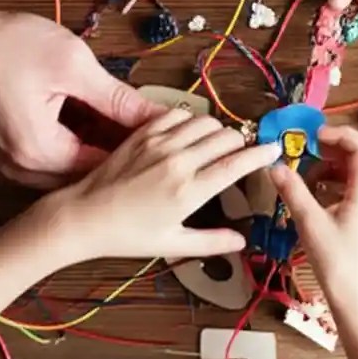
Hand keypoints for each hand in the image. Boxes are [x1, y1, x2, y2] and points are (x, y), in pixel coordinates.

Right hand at [0, 7, 163, 188]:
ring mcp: (7, 165)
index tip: (167, 134)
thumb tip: (157, 115)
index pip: (106, 168)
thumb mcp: (73, 65)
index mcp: (39, 152)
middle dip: (119, 151)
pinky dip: (71, 142)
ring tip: (120, 117)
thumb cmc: (3, 45)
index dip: (141, 151)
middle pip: (87, 174)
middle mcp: (20, 170)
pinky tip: (89, 116)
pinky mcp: (2, 153)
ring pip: (68, 168)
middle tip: (146, 124)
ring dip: (95, 146)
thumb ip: (118, 98)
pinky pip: (47, 159)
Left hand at [52, 110, 281, 261]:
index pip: (236, 165)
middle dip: (242, 142)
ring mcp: (159, 143)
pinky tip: (191, 132)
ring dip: (219, 130)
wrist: (84, 216)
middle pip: (226, 138)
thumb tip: (242, 241)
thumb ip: (211, 242)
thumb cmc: (128, 235)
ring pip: (205, 122)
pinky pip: (178, 113)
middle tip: (245, 151)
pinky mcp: (143, 133)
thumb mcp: (173, 244)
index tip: (273, 150)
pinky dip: (192, 119)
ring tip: (220, 142)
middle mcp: (178, 162)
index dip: (260, 155)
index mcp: (189, 191)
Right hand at [269, 126, 357, 304]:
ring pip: (356, 173)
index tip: (310, 136)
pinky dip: (335, 185)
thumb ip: (292, 190)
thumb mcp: (310, 222)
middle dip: (329, 151)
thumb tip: (274, 167)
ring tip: (303, 179)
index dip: (337, 133)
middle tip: (301, 153)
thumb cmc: (337, 262)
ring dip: (330, 169)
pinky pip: (356, 189)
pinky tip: (314, 197)